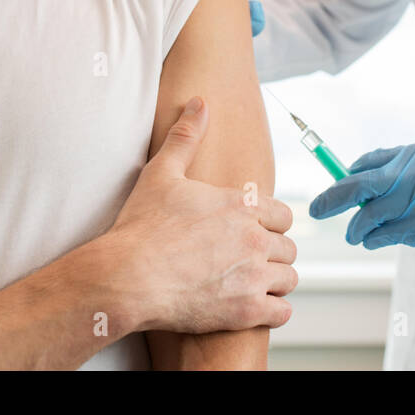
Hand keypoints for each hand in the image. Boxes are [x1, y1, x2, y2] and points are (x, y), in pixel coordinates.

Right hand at [109, 97, 297, 332]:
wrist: (126, 277)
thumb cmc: (140, 226)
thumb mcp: (162, 172)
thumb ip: (186, 135)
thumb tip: (200, 102)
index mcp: (241, 204)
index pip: (283, 214)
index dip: (270, 224)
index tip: (255, 232)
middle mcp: (254, 237)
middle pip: (288, 247)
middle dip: (272, 253)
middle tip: (250, 261)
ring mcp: (253, 275)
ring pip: (289, 278)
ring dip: (274, 282)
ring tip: (252, 285)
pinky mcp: (246, 310)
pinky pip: (282, 312)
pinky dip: (272, 311)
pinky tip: (254, 308)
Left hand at [308, 142, 414, 259]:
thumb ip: (399, 168)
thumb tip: (356, 175)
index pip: (366, 165)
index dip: (342, 179)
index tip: (331, 190)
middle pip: (359, 187)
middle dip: (332, 200)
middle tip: (316, 210)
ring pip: (369, 217)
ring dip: (356, 228)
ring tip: (356, 234)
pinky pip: (386, 236)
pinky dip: (375, 239)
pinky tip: (375, 240)